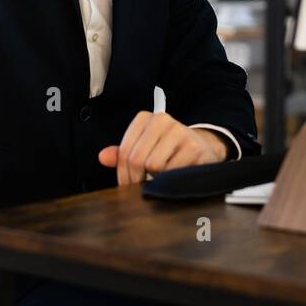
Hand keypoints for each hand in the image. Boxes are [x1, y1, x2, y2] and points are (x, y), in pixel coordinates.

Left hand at [98, 111, 228, 184]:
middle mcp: (162, 119)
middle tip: (142, 187)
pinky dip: (171, 179)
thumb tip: (102, 157)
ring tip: (161, 177)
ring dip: (156, 178)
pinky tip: (175, 176)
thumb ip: (122, 154)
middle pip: (137, 159)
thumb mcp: (144, 149)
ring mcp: (179, 131)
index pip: (124, 151)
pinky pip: (172, 171)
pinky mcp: (194, 146)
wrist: (203, 148)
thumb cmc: (168, 151)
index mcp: (145, 118)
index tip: (127, 184)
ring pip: (153, 165)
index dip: (123, 173)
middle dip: (137, 179)